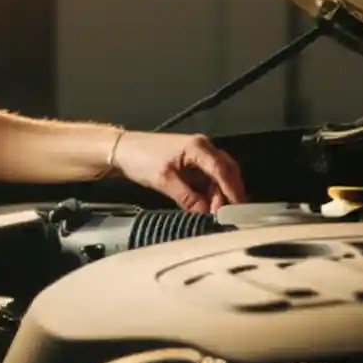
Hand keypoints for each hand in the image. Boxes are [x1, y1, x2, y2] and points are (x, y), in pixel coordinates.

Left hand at [111, 131, 247, 213]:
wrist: (123, 150)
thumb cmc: (141, 159)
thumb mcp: (164, 181)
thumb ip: (187, 198)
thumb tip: (206, 214)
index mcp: (198, 147)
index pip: (222, 170)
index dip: (232, 190)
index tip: (240, 208)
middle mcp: (203, 148)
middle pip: (226, 171)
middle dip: (231, 193)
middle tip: (231, 215)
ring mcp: (198, 155)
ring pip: (219, 176)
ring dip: (220, 195)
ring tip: (217, 214)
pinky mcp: (192, 164)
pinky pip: (208, 179)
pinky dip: (211, 192)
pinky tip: (208, 207)